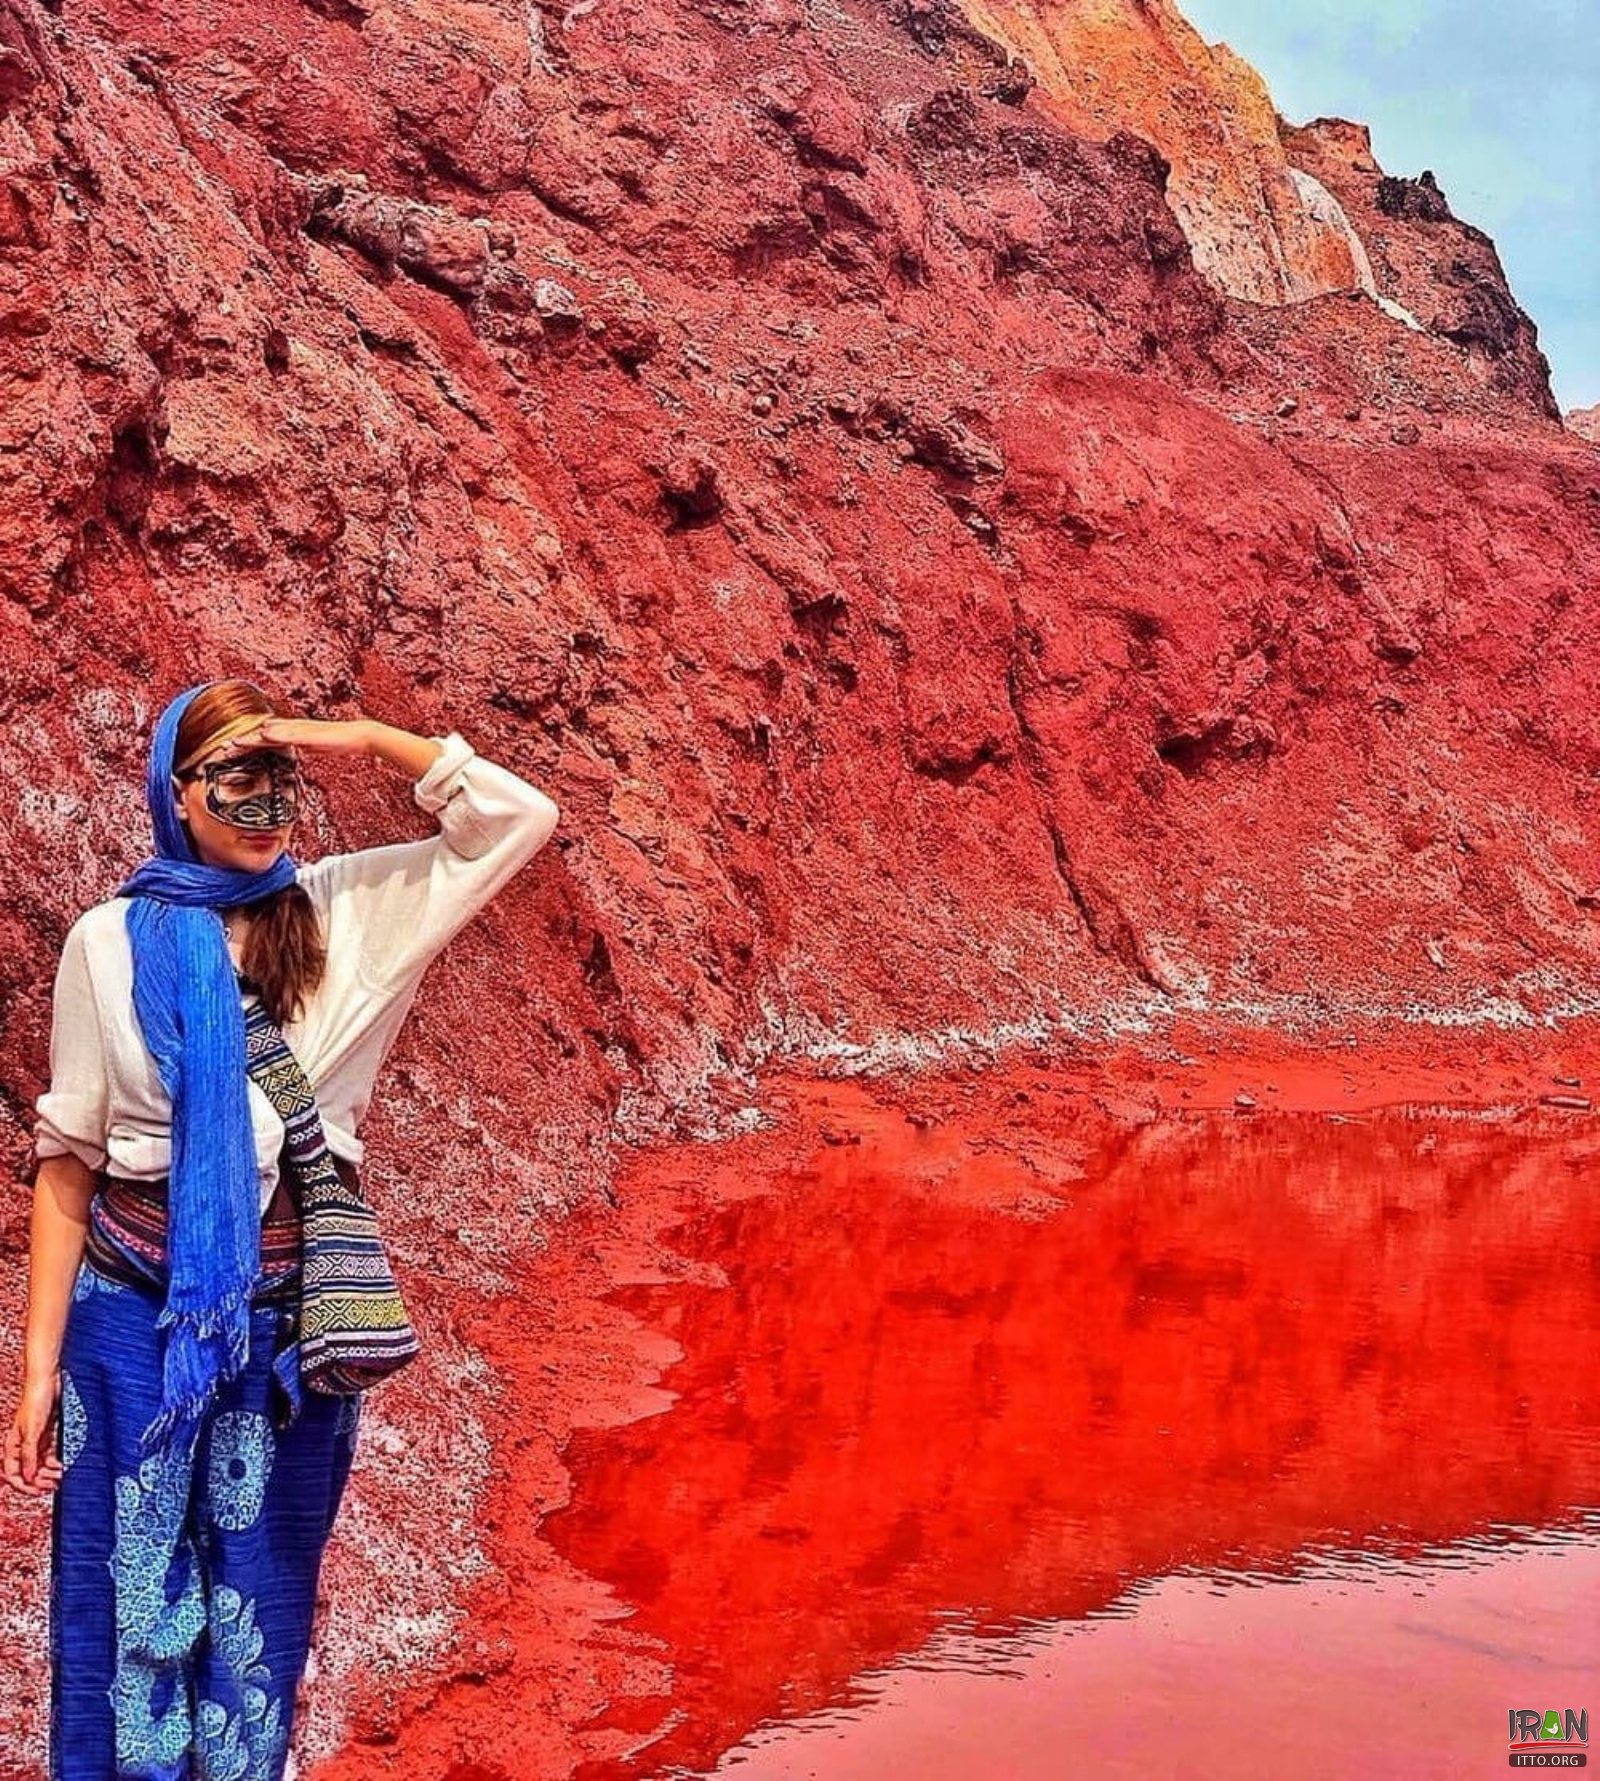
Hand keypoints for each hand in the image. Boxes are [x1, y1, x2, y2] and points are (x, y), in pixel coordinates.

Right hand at [4, 1369, 64, 1497]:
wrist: (47, 1382)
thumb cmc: (36, 1402)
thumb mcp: (32, 1431)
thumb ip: (29, 1455)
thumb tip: (28, 1477)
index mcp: (12, 1447)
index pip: (13, 1474)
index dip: (24, 1486)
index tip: (38, 1492)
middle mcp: (22, 1446)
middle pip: (28, 1472)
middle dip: (40, 1482)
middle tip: (53, 1486)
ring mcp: (35, 1441)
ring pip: (39, 1466)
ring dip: (48, 1474)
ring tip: (60, 1478)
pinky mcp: (46, 1436)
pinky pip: (48, 1455)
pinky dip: (54, 1463)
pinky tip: (62, 1467)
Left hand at [226, 718, 373, 759]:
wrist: (358, 735)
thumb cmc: (338, 742)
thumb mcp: (314, 749)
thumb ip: (301, 750)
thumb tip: (291, 761)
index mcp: (292, 735)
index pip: (265, 741)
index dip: (247, 746)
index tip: (230, 753)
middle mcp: (291, 729)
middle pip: (261, 735)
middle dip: (241, 741)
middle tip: (220, 749)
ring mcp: (298, 729)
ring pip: (269, 733)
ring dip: (251, 737)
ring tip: (233, 743)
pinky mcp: (307, 732)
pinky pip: (287, 734)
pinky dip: (273, 735)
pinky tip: (262, 735)